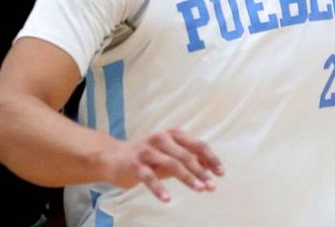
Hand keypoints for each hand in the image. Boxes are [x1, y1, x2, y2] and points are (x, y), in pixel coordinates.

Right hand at [102, 128, 222, 202]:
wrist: (112, 157)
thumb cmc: (146, 157)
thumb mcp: (168, 155)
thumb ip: (186, 159)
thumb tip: (209, 167)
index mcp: (172, 135)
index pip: (196, 145)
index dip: (210, 158)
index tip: (221, 173)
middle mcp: (161, 138)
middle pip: (185, 155)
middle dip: (201, 171)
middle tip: (212, 186)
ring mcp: (147, 150)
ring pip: (171, 163)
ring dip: (187, 177)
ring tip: (199, 189)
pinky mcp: (134, 163)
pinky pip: (149, 176)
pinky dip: (159, 188)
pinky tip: (167, 199)